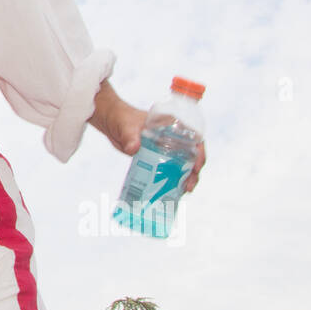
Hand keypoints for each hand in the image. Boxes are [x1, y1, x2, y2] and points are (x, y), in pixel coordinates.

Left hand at [90, 81, 205, 192]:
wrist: (110, 122)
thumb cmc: (121, 118)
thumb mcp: (126, 126)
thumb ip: (130, 136)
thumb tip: (133, 149)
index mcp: (172, 125)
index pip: (194, 138)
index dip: (200, 153)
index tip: (197, 166)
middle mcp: (173, 137)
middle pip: (192, 155)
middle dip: (194, 171)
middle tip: (188, 186)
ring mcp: (166, 148)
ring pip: (183, 164)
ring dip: (186, 178)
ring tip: (184, 191)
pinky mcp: (157, 157)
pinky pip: (170, 169)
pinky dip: (173, 179)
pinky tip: (172, 191)